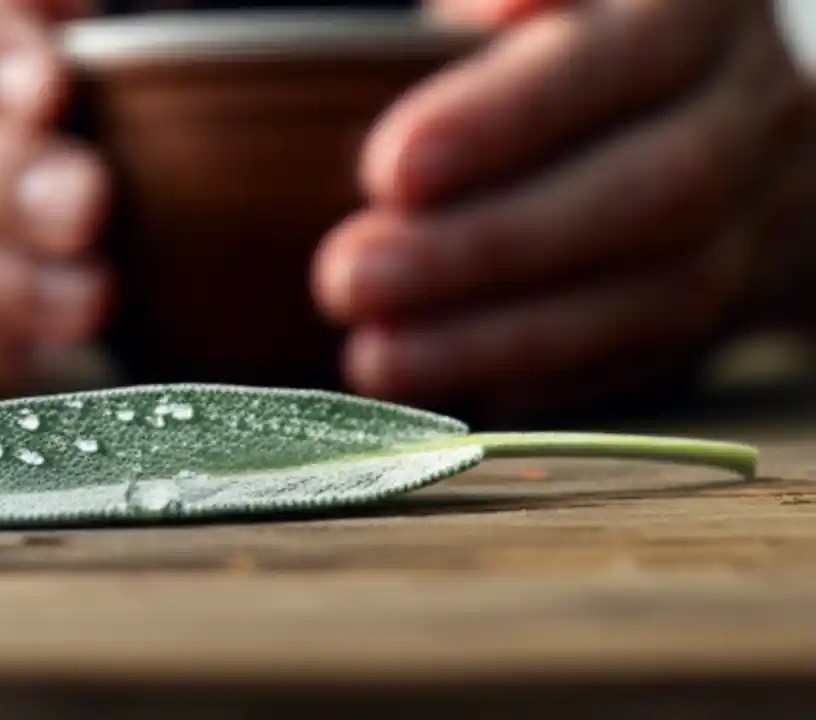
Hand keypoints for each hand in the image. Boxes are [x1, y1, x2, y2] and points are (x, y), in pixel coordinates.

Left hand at [315, 0, 810, 418]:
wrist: (726, 124)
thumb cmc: (581, 47)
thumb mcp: (553, 5)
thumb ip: (502, 9)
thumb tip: (482, 10)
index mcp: (695, 16)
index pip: (616, 59)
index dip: (505, 119)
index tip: (389, 172)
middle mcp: (750, 116)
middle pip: (648, 191)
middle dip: (486, 247)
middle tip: (349, 281)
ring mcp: (757, 221)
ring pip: (654, 297)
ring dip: (500, 338)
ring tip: (376, 358)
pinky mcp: (729, 306)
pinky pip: (647, 357)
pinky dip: (541, 379)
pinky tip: (446, 392)